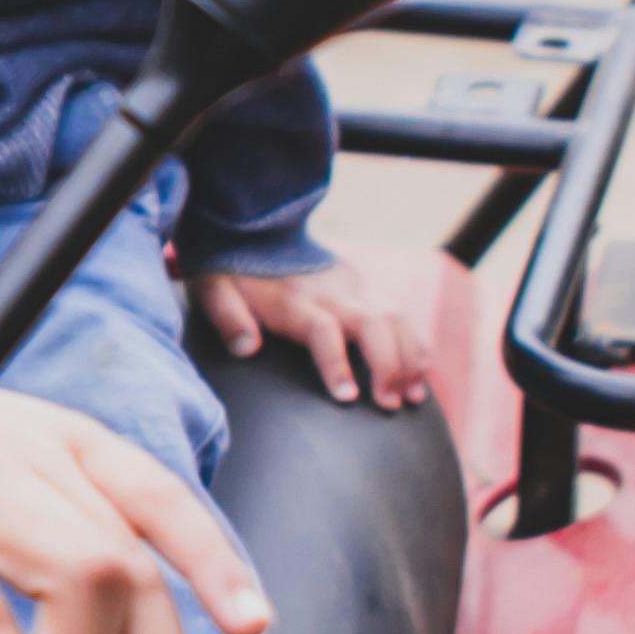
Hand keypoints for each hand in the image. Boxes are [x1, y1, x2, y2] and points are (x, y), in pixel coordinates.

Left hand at [192, 247, 442, 410]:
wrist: (256, 228)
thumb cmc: (232, 272)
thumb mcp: (215, 290)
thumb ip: (228, 318)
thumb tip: (246, 348)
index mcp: (295, 299)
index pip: (324, 330)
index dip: (337, 363)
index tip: (347, 397)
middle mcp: (333, 292)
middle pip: (373, 324)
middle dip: (388, 365)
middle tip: (390, 405)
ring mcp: (355, 287)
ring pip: (397, 319)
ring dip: (409, 358)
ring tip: (411, 398)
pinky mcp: (367, 287)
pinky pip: (402, 317)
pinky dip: (416, 347)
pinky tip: (419, 380)